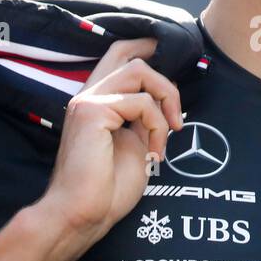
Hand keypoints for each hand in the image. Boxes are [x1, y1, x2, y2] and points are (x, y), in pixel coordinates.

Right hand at [31, 36, 182, 260]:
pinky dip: (159, 127)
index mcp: (96, 103)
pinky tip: (154, 153)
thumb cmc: (106, 191)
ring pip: (140, 72)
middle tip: (178, 117)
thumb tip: (166, 104)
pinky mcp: (93, 111)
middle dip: (164, 81)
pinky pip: (142, 103)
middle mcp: (88, 96)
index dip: (143, 45)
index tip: (167, 49)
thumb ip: (145, 120)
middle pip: (131, 57)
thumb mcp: (136, 146)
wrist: (83, 215)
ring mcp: (88, 101)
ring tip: (168, 136)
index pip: (117, 56)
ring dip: (165, 103)